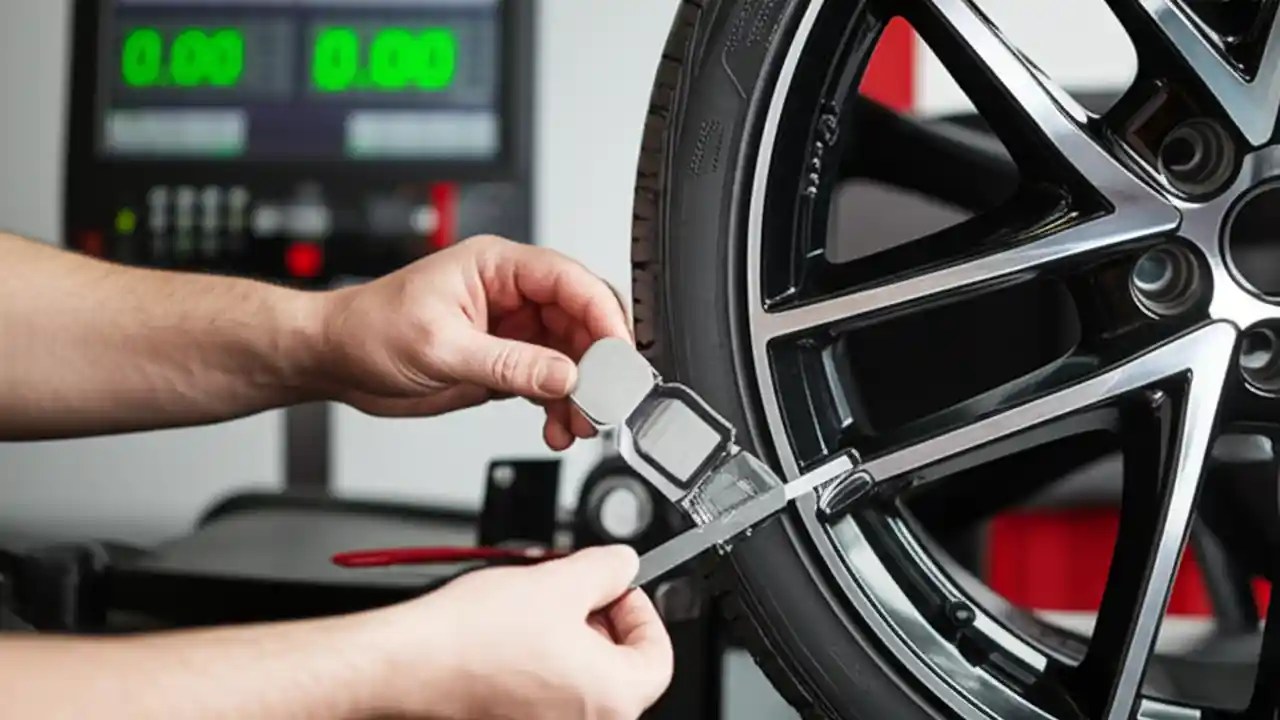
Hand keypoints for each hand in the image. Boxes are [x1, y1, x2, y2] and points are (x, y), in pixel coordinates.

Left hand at [318, 235, 631, 448]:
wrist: (336, 358)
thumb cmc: (370, 329)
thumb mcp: (442, 347)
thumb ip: (509, 364)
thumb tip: (564, 376)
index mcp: (497, 266)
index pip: (570, 282)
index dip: (602, 316)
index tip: (618, 356)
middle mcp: (511, 294)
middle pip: (581, 320)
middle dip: (598, 362)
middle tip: (604, 399)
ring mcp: (511, 329)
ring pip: (571, 356)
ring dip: (581, 392)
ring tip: (579, 423)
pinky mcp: (505, 361)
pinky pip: (549, 381)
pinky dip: (560, 406)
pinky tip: (557, 428)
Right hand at [366, 546, 673, 719]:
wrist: (408, 663)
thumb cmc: (474, 637)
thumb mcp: (558, 580)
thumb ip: (607, 569)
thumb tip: (623, 565)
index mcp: (614, 697)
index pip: (657, 656)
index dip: (641, 612)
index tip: (619, 589)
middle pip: (619, 670)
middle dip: (601, 623)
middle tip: (576, 591)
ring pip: (581, 681)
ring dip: (570, 641)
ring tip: (538, 608)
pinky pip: (548, 696)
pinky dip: (542, 665)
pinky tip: (516, 635)